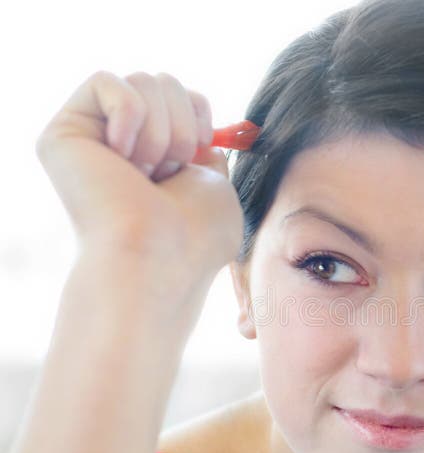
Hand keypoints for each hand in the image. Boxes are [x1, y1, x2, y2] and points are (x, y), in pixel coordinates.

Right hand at [36, 71, 242, 291]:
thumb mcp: (216, 186)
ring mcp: (91, 141)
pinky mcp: (63, 134)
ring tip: (145, 174)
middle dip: (181, 125)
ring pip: (140, 80)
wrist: (158, 257)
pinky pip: (106, 81)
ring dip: (160, 129)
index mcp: (158, 161)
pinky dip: (130, 115)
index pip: (183, 98)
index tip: (197, 156)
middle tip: (167, 174)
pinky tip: (120, 156)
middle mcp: (122, 149)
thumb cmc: (196, 235)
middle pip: (163, 82)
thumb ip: (205, 156)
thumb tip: (204, 139)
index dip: (200, 116)